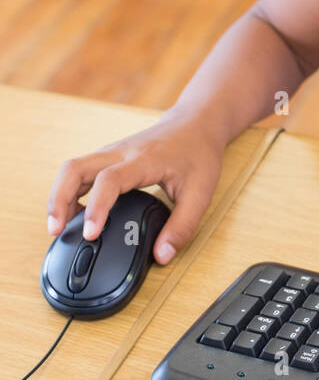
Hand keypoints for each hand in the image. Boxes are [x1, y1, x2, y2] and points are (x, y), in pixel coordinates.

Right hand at [46, 113, 223, 263]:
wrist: (196, 124)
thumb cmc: (198, 154)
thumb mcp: (200, 193)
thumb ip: (182, 226)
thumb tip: (162, 255)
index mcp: (143, 160)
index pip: (109, 180)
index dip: (96, 207)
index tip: (90, 233)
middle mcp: (121, 153)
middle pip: (75, 168)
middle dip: (59, 199)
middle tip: (57, 230)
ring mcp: (112, 153)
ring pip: (72, 168)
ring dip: (59, 196)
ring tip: (59, 227)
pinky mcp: (108, 157)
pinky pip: (79, 171)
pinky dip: (69, 192)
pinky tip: (74, 213)